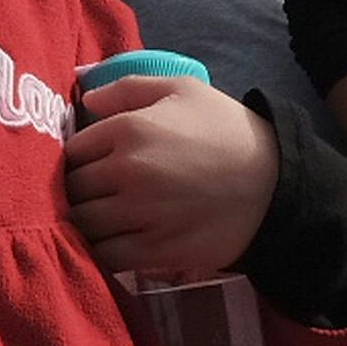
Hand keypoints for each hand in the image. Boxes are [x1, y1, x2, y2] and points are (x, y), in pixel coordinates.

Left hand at [63, 73, 279, 276]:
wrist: (273, 183)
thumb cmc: (225, 129)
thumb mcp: (181, 89)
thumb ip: (128, 88)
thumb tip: (86, 101)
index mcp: (129, 129)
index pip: (73, 150)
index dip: (76, 159)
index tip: (87, 166)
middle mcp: (127, 171)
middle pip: (73, 189)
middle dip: (77, 192)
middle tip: (92, 195)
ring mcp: (140, 214)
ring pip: (83, 225)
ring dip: (85, 224)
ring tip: (100, 220)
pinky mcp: (156, 251)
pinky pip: (107, 257)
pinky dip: (101, 253)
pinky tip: (113, 244)